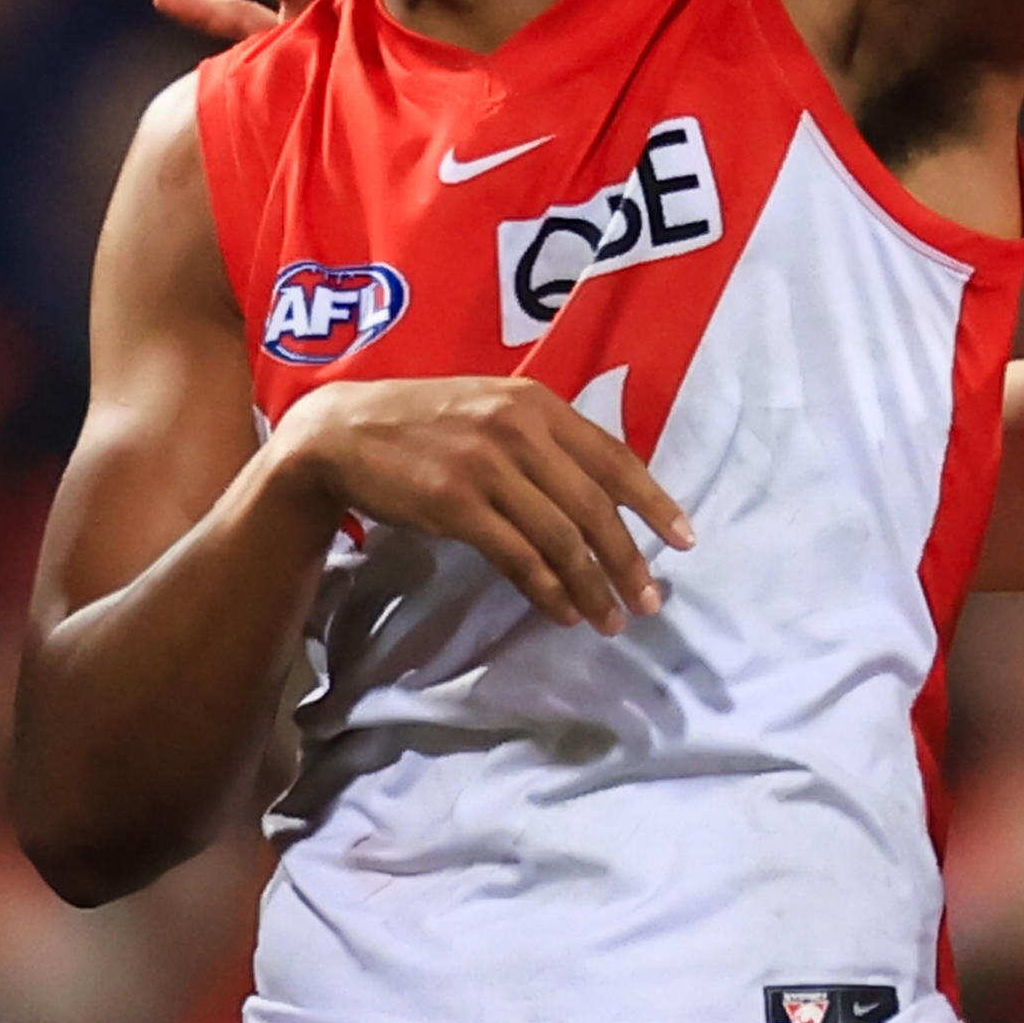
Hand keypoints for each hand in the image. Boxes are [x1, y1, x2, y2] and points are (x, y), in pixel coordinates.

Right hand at [262, 377, 692, 632]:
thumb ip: (541, 438)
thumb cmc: (419, 424)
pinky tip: (561, 612)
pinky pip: (517, 555)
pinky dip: (546, 589)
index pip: (614, 457)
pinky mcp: (453, 503)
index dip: (654, 504)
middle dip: (628, 559)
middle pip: (594, 505)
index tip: (684, 542)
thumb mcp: (489, 409)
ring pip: (560, 536)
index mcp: (536, 403)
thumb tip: (599, 492)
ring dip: (592, 585)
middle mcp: (518, 429)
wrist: (339, 433)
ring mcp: (485, 466)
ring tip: (610, 619)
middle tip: (650, 601)